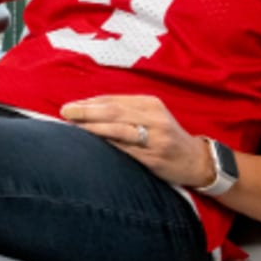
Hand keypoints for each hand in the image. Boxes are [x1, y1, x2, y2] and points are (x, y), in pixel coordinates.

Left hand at [60, 95, 214, 186]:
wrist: (196, 160)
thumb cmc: (164, 136)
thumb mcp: (149, 116)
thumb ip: (123, 112)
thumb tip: (84, 109)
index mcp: (150, 104)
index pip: (112, 100)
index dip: (88, 103)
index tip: (68, 107)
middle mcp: (154, 118)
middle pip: (113, 112)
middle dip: (86, 111)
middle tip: (64, 112)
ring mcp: (156, 138)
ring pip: (118, 130)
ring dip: (92, 127)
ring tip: (73, 127)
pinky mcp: (155, 158)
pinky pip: (126, 150)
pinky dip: (107, 145)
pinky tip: (92, 145)